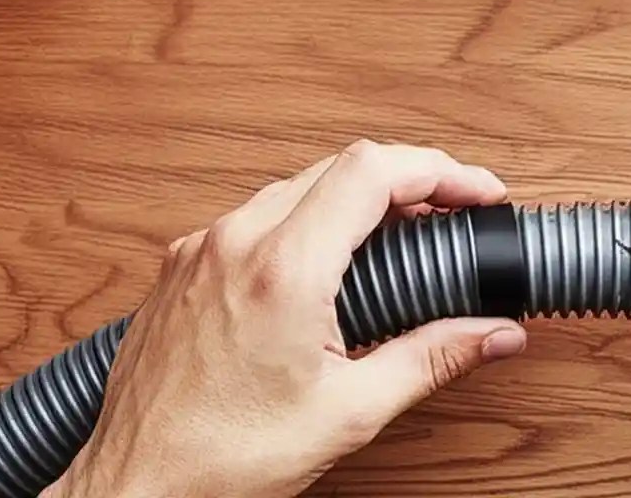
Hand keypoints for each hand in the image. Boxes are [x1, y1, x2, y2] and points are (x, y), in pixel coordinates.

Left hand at [43, 142, 527, 497]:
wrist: (136, 489)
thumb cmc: (222, 460)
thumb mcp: (350, 412)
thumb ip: (432, 358)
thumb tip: (493, 333)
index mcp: (281, 271)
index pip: (372, 171)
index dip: (440, 170)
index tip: (478, 193)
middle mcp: (234, 243)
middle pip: (341, 165)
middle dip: (410, 178)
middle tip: (454, 212)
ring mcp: (201, 250)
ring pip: (297, 184)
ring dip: (358, 196)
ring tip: (403, 236)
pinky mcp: (182, 266)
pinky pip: (257, 214)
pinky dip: (309, 218)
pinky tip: (331, 259)